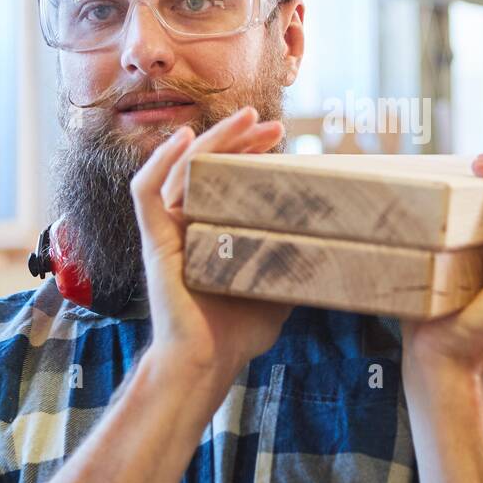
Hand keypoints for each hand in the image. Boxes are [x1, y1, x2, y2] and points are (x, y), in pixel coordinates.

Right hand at [130, 106, 291, 381]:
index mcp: (212, 228)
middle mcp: (186, 223)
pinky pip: (146, 192)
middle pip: (208, 165)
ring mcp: (168, 230)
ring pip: (182, 168)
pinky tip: (182, 137)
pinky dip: (160, 161)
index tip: (282, 138)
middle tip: (272, 124)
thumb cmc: (238, 332)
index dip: (252, 153)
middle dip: (239, 138)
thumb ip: (294, 261)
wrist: (206, 363)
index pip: (229, 177)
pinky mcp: (153, 241)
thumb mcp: (279, 287)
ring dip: (212, 138)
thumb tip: (336, 244)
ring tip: (244, 118)